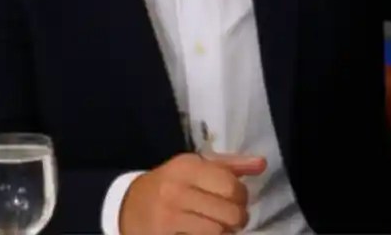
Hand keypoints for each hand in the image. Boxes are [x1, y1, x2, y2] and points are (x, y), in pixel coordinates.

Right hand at [120, 152, 266, 234]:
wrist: (128, 206)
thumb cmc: (171, 183)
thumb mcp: (197, 166)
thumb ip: (231, 165)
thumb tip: (262, 163)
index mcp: (186, 168)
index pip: (230, 186)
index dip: (243, 196)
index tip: (239, 200)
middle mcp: (175, 192)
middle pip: (228, 213)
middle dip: (238, 218)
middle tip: (234, 218)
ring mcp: (167, 219)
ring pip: (217, 232)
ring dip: (225, 233)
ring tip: (222, 227)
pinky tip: (206, 233)